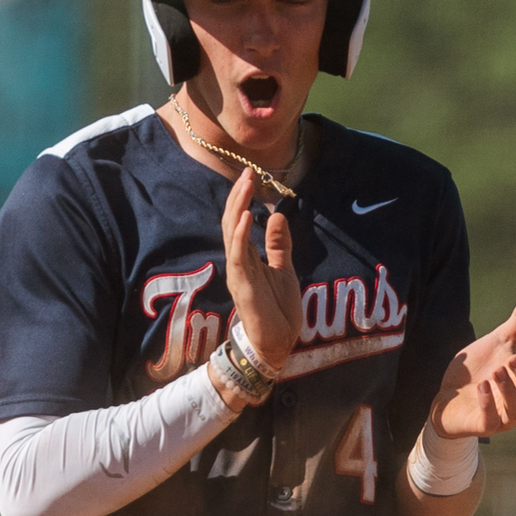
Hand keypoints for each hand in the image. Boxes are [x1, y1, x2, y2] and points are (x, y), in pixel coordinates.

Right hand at [219, 167, 301, 371]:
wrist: (278, 344)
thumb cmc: (278, 311)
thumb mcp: (284, 270)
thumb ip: (278, 245)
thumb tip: (277, 215)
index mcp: (248, 259)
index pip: (240, 223)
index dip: (243, 199)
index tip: (252, 176)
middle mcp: (239, 263)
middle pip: (232, 223)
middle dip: (238, 197)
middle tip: (247, 172)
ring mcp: (239, 273)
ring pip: (232, 234)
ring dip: (238, 208)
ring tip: (246, 184)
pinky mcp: (243, 285)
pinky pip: (238, 256)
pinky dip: (241, 235)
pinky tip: (247, 215)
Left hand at [430, 291, 515, 439]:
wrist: (447, 396)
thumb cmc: (479, 371)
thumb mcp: (498, 343)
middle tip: (512, 359)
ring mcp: (501, 418)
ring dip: (508, 389)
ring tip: (496, 371)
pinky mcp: (480, 427)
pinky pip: (490, 423)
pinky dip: (489, 403)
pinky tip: (483, 386)